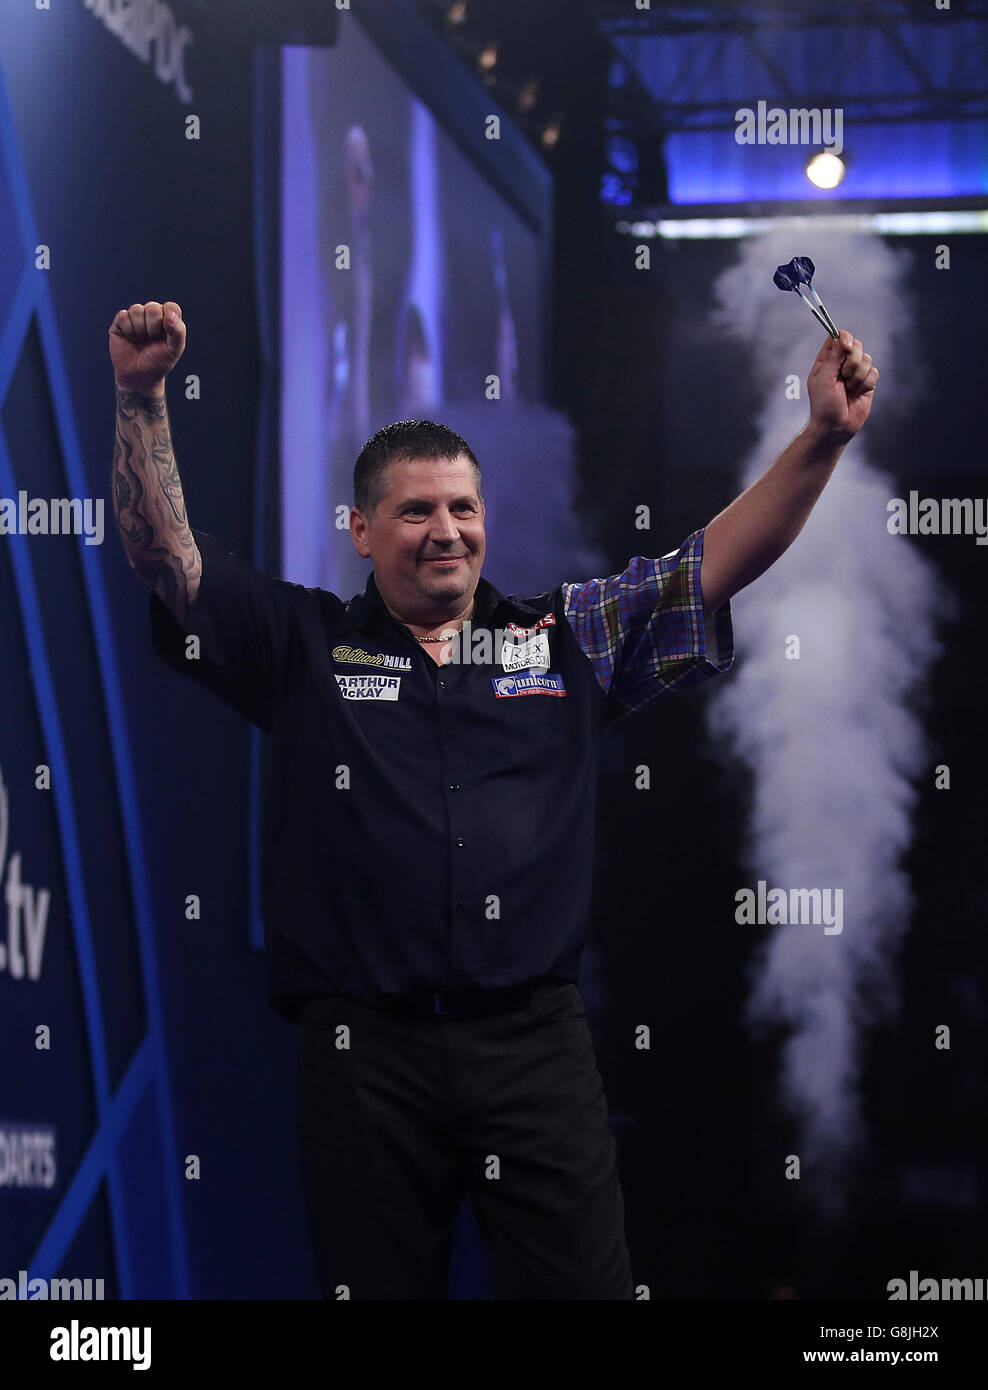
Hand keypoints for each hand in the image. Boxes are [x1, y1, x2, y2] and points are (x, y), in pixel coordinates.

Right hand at [109, 301, 185, 394]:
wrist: (139, 376)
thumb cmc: (158, 362)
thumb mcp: (174, 350)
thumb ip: (178, 332)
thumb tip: (170, 315)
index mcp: (168, 319)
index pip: (171, 307)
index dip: (168, 321)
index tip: (166, 336)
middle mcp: (152, 315)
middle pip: (153, 307)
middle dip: (153, 328)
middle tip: (151, 340)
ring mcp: (136, 317)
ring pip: (137, 310)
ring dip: (140, 330)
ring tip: (140, 340)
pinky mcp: (121, 321)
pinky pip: (123, 316)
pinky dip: (128, 330)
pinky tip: (130, 338)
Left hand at [806, 329, 878, 443]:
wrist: (836, 427)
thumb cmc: (824, 406)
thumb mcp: (823, 379)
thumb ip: (833, 358)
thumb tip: (840, 338)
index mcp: (827, 360)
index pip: (838, 337)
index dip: (844, 338)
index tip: (846, 347)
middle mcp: (841, 363)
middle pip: (856, 345)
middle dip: (852, 361)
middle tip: (843, 376)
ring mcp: (855, 372)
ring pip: (866, 359)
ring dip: (857, 376)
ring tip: (848, 389)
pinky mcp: (867, 381)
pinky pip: (874, 372)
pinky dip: (865, 383)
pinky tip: (857, 393)